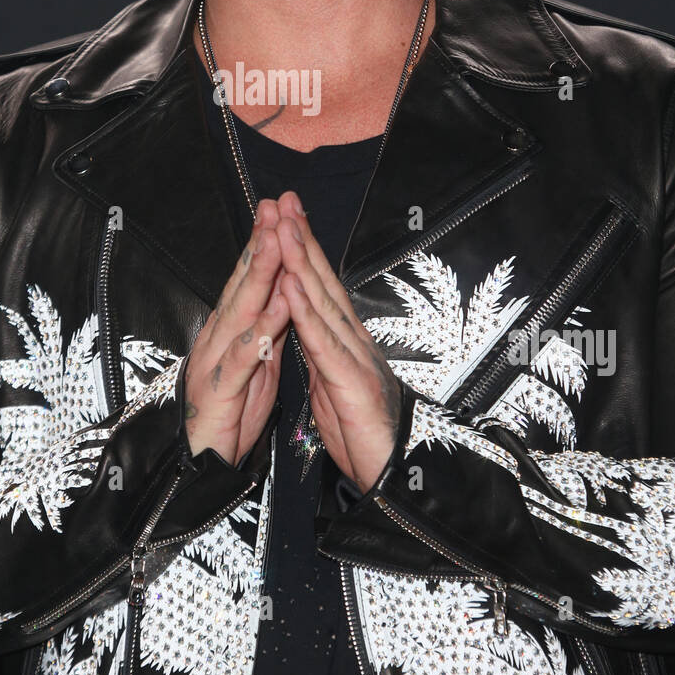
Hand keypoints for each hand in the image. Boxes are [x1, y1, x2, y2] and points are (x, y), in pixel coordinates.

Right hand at [184, 199, 290, 466]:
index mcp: (228, 331)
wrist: (201, 463)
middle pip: (241, 283)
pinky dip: (263, 326)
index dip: (262, 243)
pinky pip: (245, 352)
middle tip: (275, 207)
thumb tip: (281, 297)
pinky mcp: (221, 387)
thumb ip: (265, 331)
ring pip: (240, 308)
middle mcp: (217, 336)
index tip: (278, 210)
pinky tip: (278, 304)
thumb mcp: (254, 365)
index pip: (246, 279)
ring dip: (260, 273)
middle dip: (260, 242)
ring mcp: (216, 359)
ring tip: (277, 241)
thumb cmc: (228, 415)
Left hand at [272, 191, 402, 493]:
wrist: (393, 473)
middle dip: (301, 239)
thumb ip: (320, 351)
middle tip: (283, 201)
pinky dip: (305, 312)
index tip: (285, 216)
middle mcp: (353, 339)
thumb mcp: (332, 383)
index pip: (321, 287)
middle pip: (323, 282)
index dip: (303, 251)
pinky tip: (291, 286)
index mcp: (345, 341)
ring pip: (323, 302)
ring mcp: (355, 357)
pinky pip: (324, 342)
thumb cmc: (363, 433)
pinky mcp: (351, 382)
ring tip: (281, 228)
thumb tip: (305, 323)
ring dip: (300, 262)